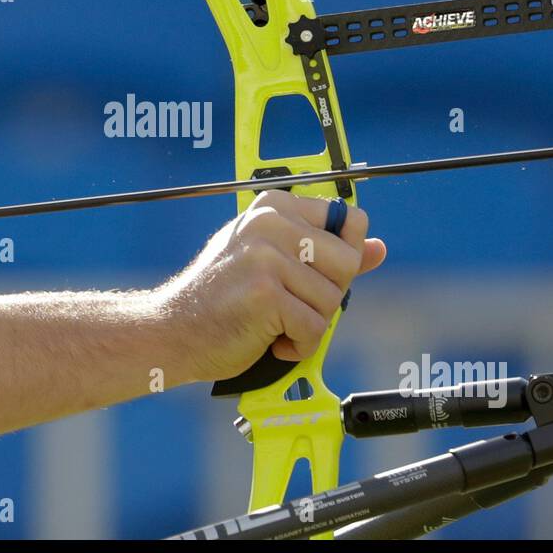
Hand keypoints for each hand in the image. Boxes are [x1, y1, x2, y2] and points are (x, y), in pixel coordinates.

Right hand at [154, 190, 385, 384]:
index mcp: (274, 207)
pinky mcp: (265, 294)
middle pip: (347, 262)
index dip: (340, 258)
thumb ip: (325, 253)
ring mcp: (266, 257)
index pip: (348, 221)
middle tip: (289, 304)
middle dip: (326, 295)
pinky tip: (270, 339)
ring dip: (308, 324)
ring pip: (332, 299)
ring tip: (273, 321)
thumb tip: (378, 248)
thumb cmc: (224, 298)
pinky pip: (314, 328)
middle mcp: (270, 223)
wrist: (174, 330)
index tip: (310, 275)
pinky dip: (298, 346)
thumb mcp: (272, 261)